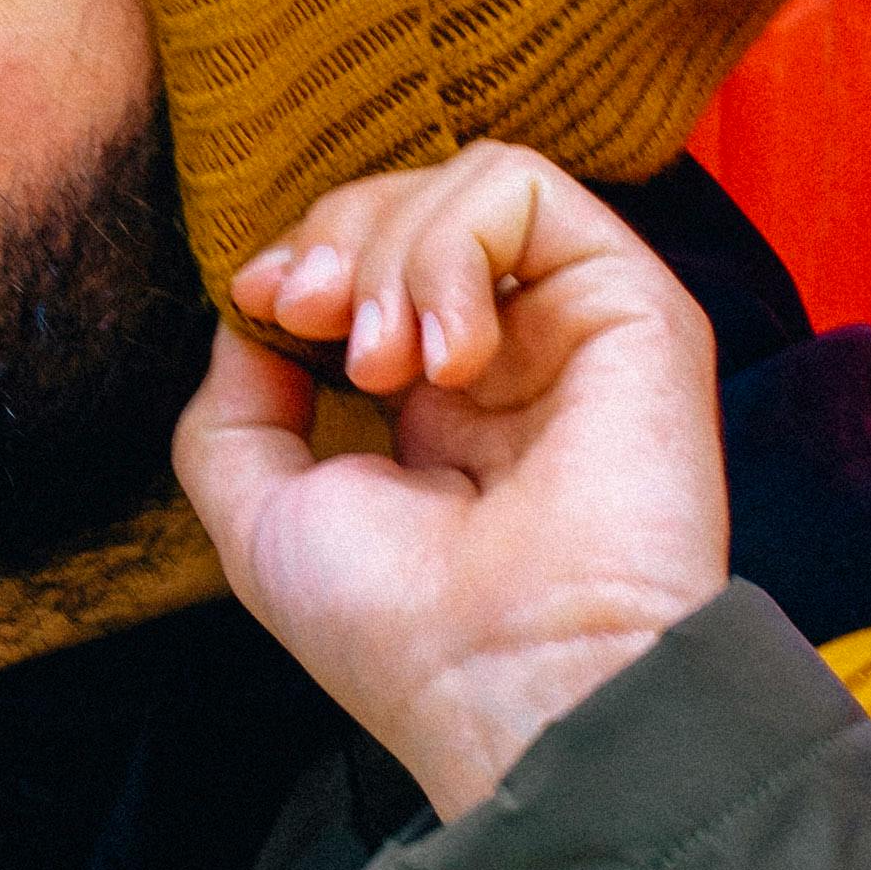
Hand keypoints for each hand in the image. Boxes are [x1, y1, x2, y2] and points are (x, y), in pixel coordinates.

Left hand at [170, 146, 726, 817]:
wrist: (515, 687)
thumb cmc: (398, 632)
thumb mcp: (260, 516)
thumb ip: (237, 406)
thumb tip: (251, 306)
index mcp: (436, 403)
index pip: (365, 259)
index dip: (302, 256)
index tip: (265, 303)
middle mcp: (512, 354)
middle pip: (407, 203)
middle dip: (333, 239)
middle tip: (311, 321)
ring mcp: (573, 325)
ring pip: (464, 182)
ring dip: (391, 254)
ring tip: (388, 365)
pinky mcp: (633, 305)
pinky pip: (526, 187)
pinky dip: (453, 246)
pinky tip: (450, 357)